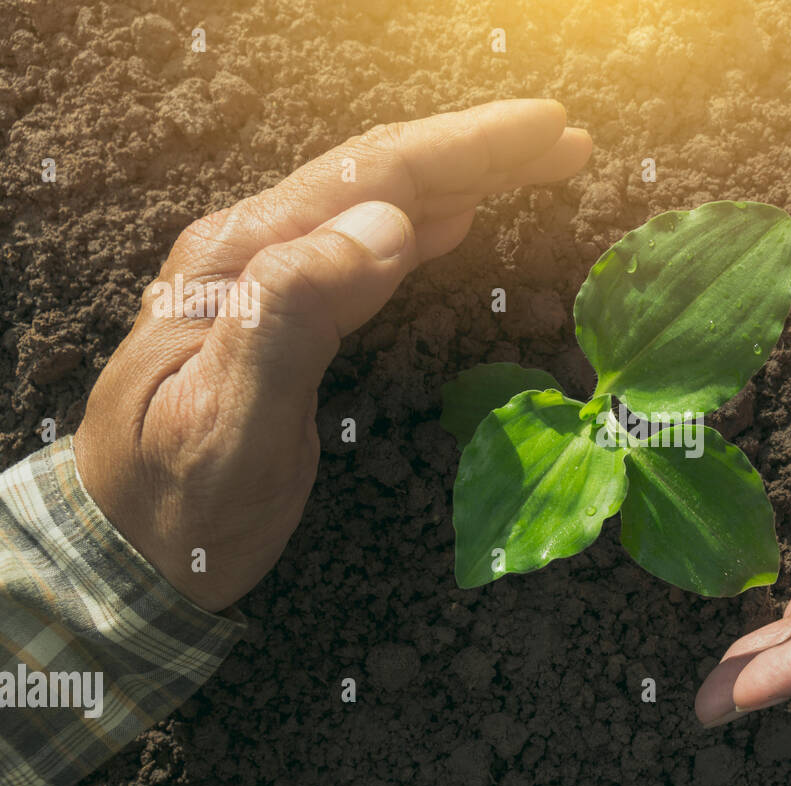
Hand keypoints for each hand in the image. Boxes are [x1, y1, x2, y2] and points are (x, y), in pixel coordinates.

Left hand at [74, 99, 591, 611]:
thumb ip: (293, 318)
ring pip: (377, 204)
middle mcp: (250, 251)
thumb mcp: (229, 425)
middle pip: (380, 176)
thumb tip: (386, 225)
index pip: (372, 179)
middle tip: (565, 140)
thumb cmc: (180, 501)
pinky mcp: (279, 314)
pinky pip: (363, 246)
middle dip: (478, 150)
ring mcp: (262, 279)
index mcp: (242, 262)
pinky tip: (456, 218)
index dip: (466, 147)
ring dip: (461, 178)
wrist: (125, 550)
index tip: (548, 130)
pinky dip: (425, 222)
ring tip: (534, 164)